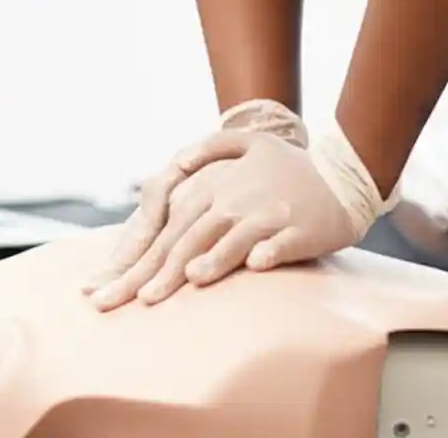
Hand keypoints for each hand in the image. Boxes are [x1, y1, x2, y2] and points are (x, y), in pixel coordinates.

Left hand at [86, 130, 367, 310]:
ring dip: (206, 263)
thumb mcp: (247, 144)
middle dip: (152, 275)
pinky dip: (264, 254)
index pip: (165, 228)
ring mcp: (265, 215)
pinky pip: (277, 244)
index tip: (105, 289)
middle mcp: (232, 201)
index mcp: (212, 187)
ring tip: (178, 285)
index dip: (134, 259)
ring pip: (228, 240)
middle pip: (186, 241)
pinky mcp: (296, 230)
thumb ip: (207, 148)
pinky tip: (255, 267)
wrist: (342, 175)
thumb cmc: (287, 167)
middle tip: (123, 303)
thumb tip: (177, 161)